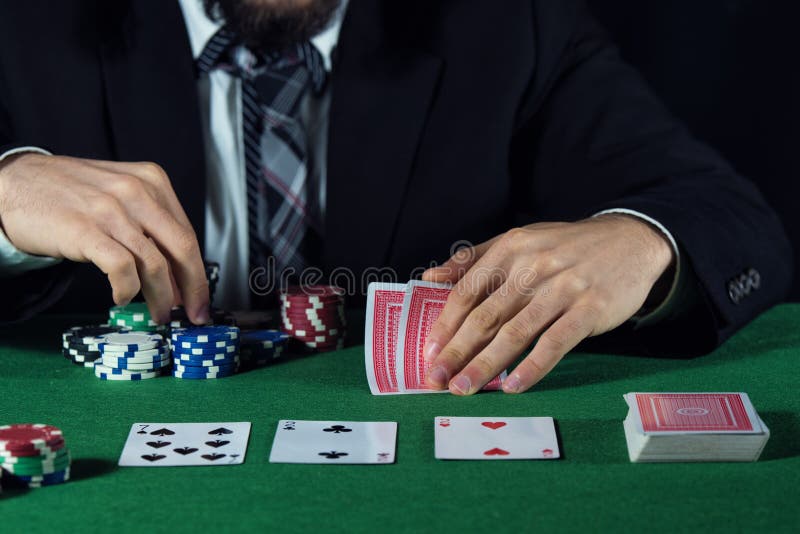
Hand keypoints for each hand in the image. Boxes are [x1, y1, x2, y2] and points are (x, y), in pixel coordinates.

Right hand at [0, 153, 209, 323]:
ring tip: (158, 314)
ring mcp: (111, 210)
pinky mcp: (85, 230)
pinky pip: (121, 269)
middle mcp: (136, 191)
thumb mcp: (120, 196)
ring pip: (154, 264)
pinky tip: (122, 297)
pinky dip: (127, 290)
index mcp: (152, 181)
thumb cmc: (69, 194)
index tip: (200, 298)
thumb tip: (178, 276)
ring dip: (160, 298)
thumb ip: (151, 226)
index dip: (198, 272)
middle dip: (193, 289)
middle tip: (194, 314)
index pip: (187, 234)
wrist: (14, 182)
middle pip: (182, 249)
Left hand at [421, 214, 674, 394]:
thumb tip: (430, 277)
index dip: (445, 324)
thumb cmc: (567, 247)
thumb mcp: (520, 240)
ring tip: (463, 388)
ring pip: (515, 333)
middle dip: (456, 352)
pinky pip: (554, 343)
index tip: (428, 352)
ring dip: (485, 365)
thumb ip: (474, 258)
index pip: (468, 291)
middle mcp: (533, 266)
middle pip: (486, 316)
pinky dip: (532, 367)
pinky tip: (512, 386)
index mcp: (511, 249)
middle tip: (436, 379)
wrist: (632, 241)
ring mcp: (563, 288)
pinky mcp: (590, 309)